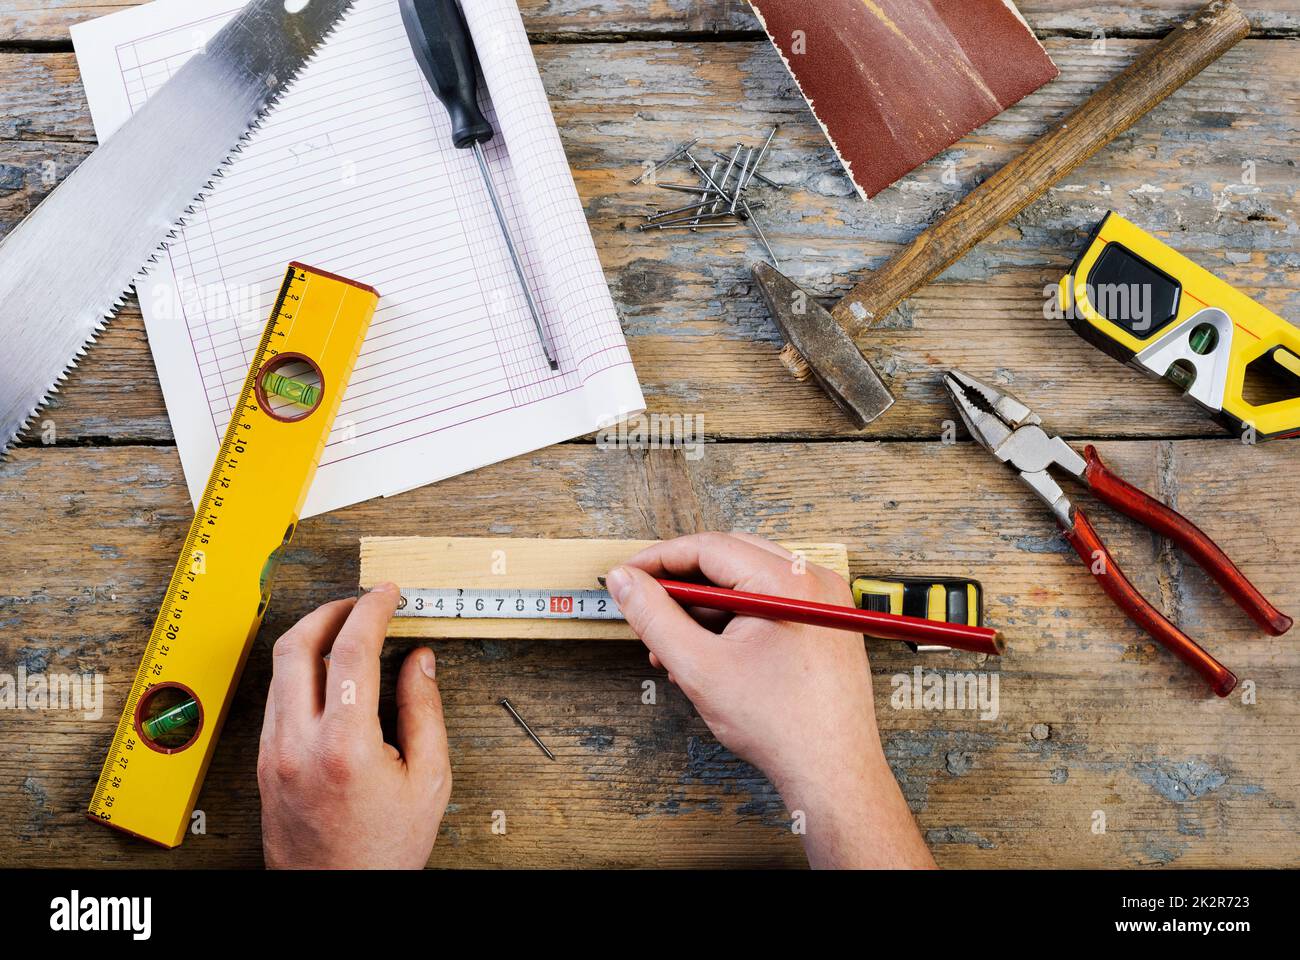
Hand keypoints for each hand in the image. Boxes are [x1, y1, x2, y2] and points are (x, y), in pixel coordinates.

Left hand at [257, 583, 451, 868]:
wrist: (336, 897)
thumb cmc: (384, 850)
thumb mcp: (429, 781)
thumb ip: (424, 710)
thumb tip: (420, 659)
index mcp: (344, 746)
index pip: (351, 649)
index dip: (372, 609)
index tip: (387, 593)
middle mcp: (297, 743)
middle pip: (296, 644)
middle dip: (330, 609)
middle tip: (361, 602)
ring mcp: (272, 752)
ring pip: (278, 668)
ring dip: (311, 637)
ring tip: (347, 633)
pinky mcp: (262, 762)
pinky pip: (275, 696)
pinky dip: (299, 670)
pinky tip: (328, 674)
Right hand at [606, 533, 933, 868]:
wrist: (833, 772)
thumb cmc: (783, 726)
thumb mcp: (700, 667)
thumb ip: (654, 617)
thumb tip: (625, 582)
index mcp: (788, 582)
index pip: (709, 547)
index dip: (659, 560)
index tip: (627, 576)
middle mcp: (813, 581)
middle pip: (728, 560)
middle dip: (681, 587)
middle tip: (646, 608)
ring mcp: (823, 602)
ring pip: (745, 584)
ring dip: (704, 609)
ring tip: (673, 649)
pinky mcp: (824, 624)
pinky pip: (767, 605)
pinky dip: (732, 622)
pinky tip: (707, 655)